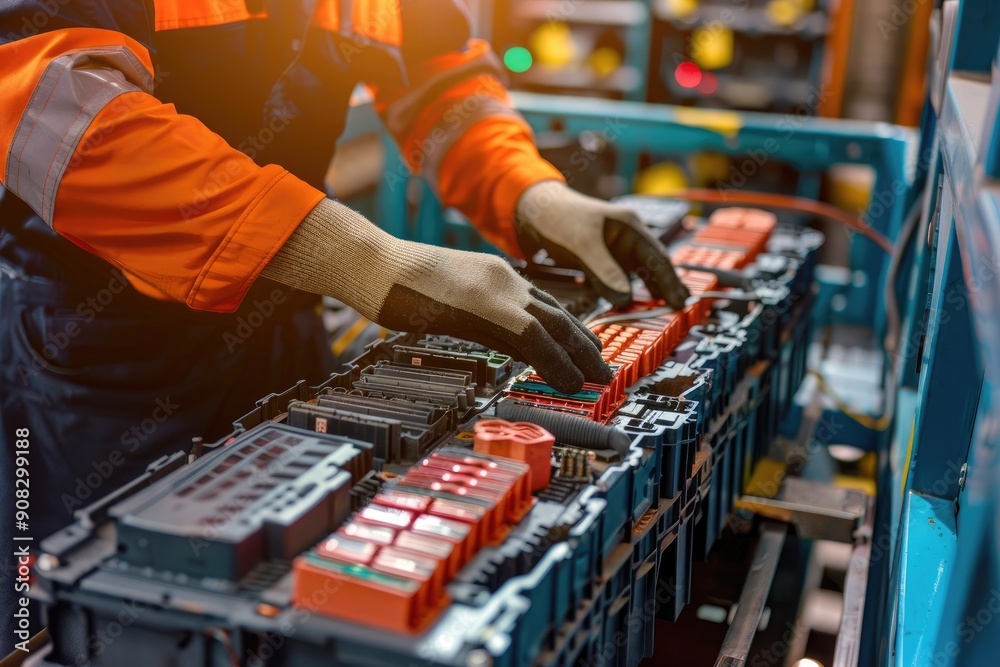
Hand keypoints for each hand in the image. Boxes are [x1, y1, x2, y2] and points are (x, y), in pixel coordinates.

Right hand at [263, 199, 610, 392]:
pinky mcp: (486, 306)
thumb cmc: (399, 286)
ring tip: (598, 378)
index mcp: (495, 274)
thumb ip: (484, 320)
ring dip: (581, 355)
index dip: (570, 330)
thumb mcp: (451, 302)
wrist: (374, 265)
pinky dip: (557, 361)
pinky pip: (534, 336)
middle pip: (560, 312)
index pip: (545, 303)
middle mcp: (505, 278)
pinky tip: (569, 381)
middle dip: (586, 344)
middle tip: (603, 368)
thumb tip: (512, 346)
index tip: (584, 350)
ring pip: (556, 324)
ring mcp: (497, 289)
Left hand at [515, 181, 689, 308]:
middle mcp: (626, 237)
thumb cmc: (558, 219)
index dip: (669, 280)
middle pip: (653, 265)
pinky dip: (627, 291)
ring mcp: (614, 249)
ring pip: (637, 273)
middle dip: (666, 286)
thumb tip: (625, 299)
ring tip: (664, 308)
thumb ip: (604, 272)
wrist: (531, 211)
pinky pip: (618, 278)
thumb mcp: (583, 245)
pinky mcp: (600, 259)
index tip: (678, 301)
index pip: (657, 257)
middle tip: (679, 308)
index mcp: (629, 226)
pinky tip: (633, 303)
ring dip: (649, 290)